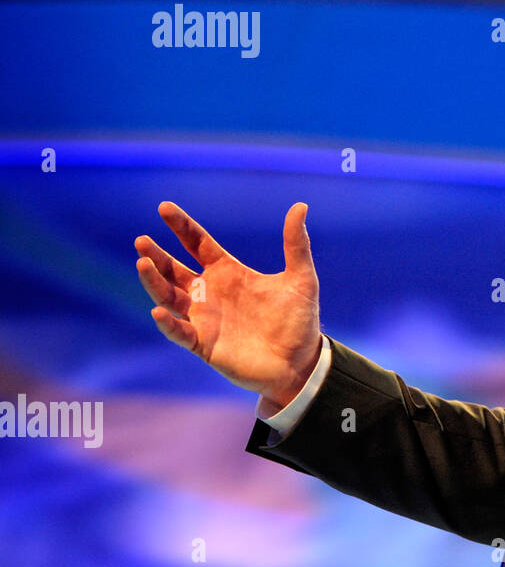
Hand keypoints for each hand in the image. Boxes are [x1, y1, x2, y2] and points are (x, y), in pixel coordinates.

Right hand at [134, 202, 321, 409]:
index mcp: (229, 273)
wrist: (300, 361)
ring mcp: (204, 319)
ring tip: (142, 264)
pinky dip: (168, 323)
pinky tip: (158, 310)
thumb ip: (296, 244)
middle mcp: (211, 293)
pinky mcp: (204, 344)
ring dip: (154, 282)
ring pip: (169, 297)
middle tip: (142, 241)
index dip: (181, 226)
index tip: (164, 207)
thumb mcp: (301, 278)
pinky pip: (179, 332)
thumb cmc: (298, 320)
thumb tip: (301, 205)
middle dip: (157, 256)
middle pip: (174, 270)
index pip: (198, 243)